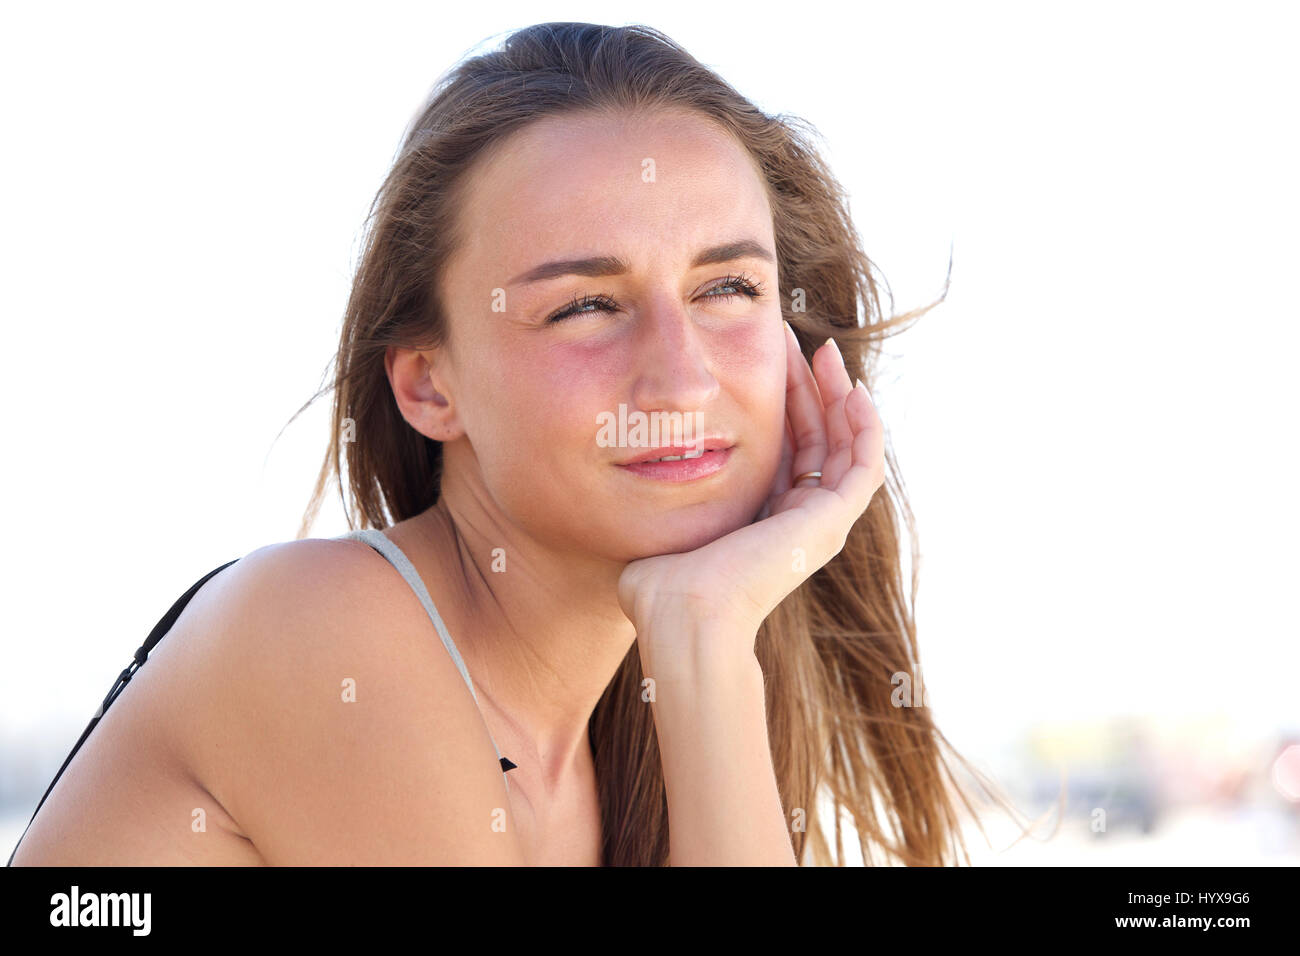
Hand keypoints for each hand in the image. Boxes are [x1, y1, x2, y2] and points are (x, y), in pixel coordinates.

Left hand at [618, 321, 885, 666]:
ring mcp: (818, 523)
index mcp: (761, 521)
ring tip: (825, 352)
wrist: (683, 613)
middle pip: (816, 439)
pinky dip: (866, 426)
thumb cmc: (659, 581)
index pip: (783, 449)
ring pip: (844, 445)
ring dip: (838, 395)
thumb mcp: (665, 518)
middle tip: (791, 338)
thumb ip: (665, 492)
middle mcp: (796, 521)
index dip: (777, 401)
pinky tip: (853, 389)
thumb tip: (636, 462)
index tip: (761, 356)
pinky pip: (864, 463)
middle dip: (807, 386)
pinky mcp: (830, 521)